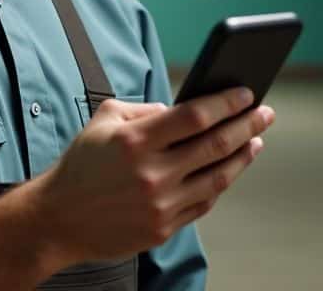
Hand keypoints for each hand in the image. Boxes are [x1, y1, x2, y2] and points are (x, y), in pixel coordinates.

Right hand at [29, 88, 273, 267]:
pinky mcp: (163, 228)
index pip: (195, 116)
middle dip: (246, 125)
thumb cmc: (81, 165)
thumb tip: (180, 110)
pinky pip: (204, 203)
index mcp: (136, 141)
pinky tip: (229, 169)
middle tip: (264, 113)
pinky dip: (221, 183)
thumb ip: (144, 109)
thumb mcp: (104, 120)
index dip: (226, 103)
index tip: (246, 94)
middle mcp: (151, 173)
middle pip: (215, 145)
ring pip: (217, 178)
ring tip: (254, 140)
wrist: (58, 218)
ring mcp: (160, 204)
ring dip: (242, 156)